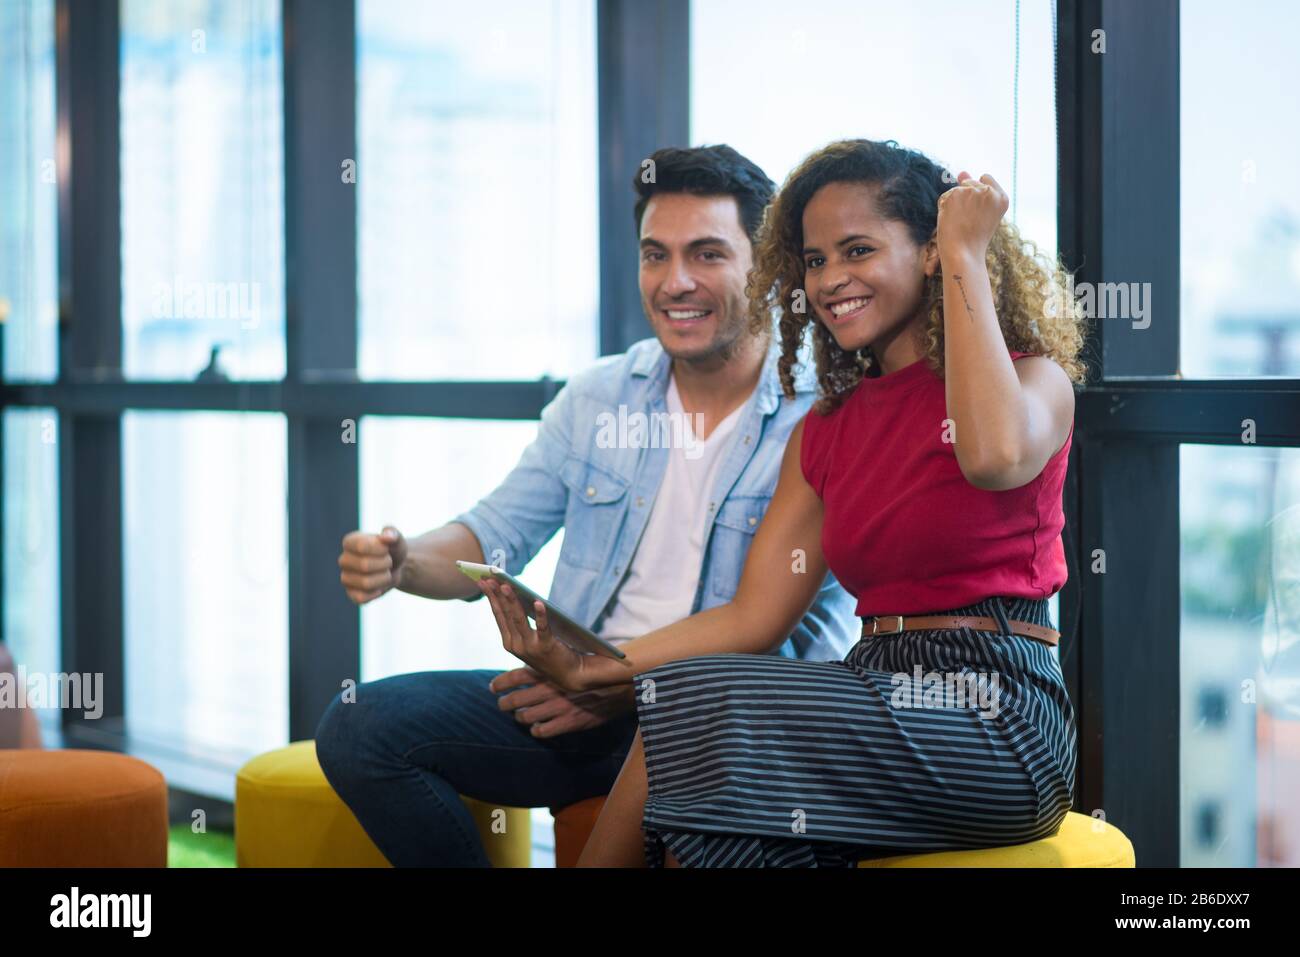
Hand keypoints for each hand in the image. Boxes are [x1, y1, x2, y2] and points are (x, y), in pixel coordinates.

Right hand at [338, 526, 407, 603]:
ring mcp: (345, 578)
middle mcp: (343, 560)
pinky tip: (379, 586)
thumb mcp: (397, 539)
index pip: (362, 547)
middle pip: (364, 566)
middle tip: (388, 562)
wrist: (396, 567)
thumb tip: (387, 536)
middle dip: (384, 564)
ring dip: (383, 578)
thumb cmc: (392, 550)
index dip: (381, 549)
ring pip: (365, 583)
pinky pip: (362, 598)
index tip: (386, 549)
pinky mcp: (351, 593)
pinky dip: (376, 592)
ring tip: (384, 573)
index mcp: (349, 542)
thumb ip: (393, 534)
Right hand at [478, 579, 589, 692]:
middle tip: (489, 578)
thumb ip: (519, 621)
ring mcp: (530, 647)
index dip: (490, 597)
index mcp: (510, 642)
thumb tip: (512, 594)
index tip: (483, 580)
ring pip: (518, 619)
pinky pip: (542, 628)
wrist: (569, 674)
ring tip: (505, 585)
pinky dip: (540, 615)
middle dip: (496, 595)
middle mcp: (516, 645)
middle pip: (505, 615)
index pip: (498, 615)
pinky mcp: (547, 647)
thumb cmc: (548, 651)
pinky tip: (538, 602)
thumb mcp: (528, 638)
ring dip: (511, 601)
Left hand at [489, 666, 633, 737]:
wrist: (618, 685)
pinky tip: (539, 727)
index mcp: (548, 671)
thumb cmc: (593, 672)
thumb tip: (531, 663)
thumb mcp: (569, 662)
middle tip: (503, 704)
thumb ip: (550, 666)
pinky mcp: (568, 722)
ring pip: (525, 717)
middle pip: (514, 700)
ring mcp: (558, 707)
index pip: (514, 677)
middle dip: (505, 704)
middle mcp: (549, 689)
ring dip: (520, 717)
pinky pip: (542, 731)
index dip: (500, 683)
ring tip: (521, 716)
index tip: (493, 687)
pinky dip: (537, 730)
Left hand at [936, 171, 1008, 261]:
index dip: (977, 195)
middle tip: (969, 221)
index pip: (985, 178)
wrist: (963, 254)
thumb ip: (973, 189)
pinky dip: (944, 208)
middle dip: (964, 199)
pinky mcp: (955, 194)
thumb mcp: (979, 212)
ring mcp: (972, 191)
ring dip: (954, 205)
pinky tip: (951, 221)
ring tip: (960, 222)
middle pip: (969, 183)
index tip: (978, 212)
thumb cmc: (972, 238)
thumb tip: (961, 172)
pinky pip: (944, 197)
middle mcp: (990, 192)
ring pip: (956, 190)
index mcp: (1002, 198)